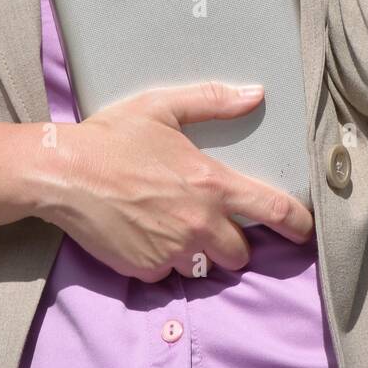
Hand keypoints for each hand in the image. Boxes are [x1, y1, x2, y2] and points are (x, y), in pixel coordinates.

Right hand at [34, 81, 314, 280]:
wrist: (64, 174)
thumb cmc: (113, 136)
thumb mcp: (163, 107)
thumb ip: (212, 101)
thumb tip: (255, 94)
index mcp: (210, 184)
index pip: (272, 210)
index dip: (296, 223)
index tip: (303, 230)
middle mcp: (198, 224)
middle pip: (239, 253)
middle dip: (232, 242)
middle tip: (209, 221)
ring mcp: (172, 252)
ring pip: (202, 266)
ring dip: (196, 252)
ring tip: (170, 224)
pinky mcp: (146, 270)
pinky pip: (167, 273)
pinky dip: (162, 258)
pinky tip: (143, 232)